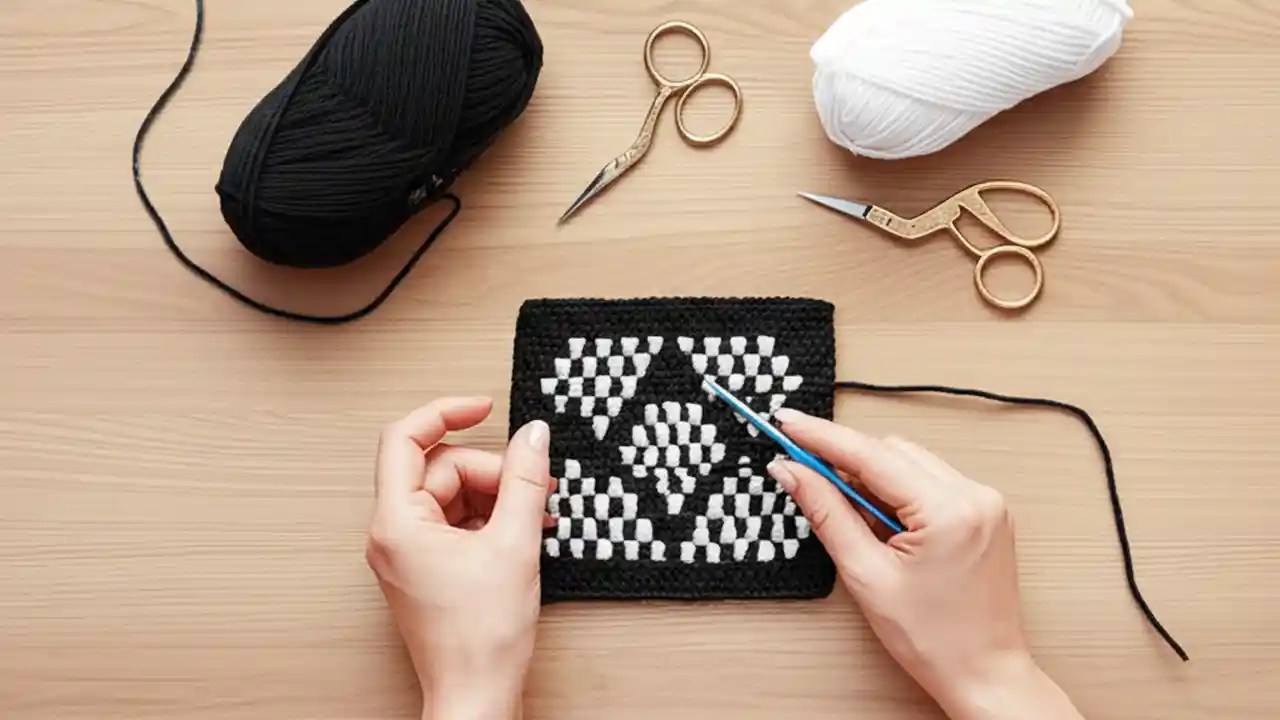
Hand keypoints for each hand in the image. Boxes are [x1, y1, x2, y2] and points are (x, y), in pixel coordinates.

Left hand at [366, 397, 552, 719]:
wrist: (476, 697)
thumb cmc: (481, 639)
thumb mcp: (513, 544)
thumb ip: (524, 481)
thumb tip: (533, 436)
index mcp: (397, 523)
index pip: (405, 439)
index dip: (445, 413)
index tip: (485, 406)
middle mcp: (393, 535)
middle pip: (441, 469)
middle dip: (492, 471)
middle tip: (535, 488)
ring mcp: (408, 552)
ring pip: (452, 495)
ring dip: (497, 497)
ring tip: (537, 517)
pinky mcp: (426, 568)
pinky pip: (457, 522)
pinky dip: (491, 520)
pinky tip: (525, 532)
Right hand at [766, 409, 1082, 719]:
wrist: (983, 672)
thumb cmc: (933, 639)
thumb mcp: (866, 575)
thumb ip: (827, 513)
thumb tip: (793, 473)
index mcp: (949, 512)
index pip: (871, 455)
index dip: (822, 436)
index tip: (788, 423)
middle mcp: (975, 496)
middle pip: (892, 451)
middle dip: (845, 460)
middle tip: (803, 473)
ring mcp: (985, 502)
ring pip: (910, 462)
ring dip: (872, 478)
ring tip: (853, 521)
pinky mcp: (985, 511)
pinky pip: (930, 481)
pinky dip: (898, 492)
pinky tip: (883, 523)